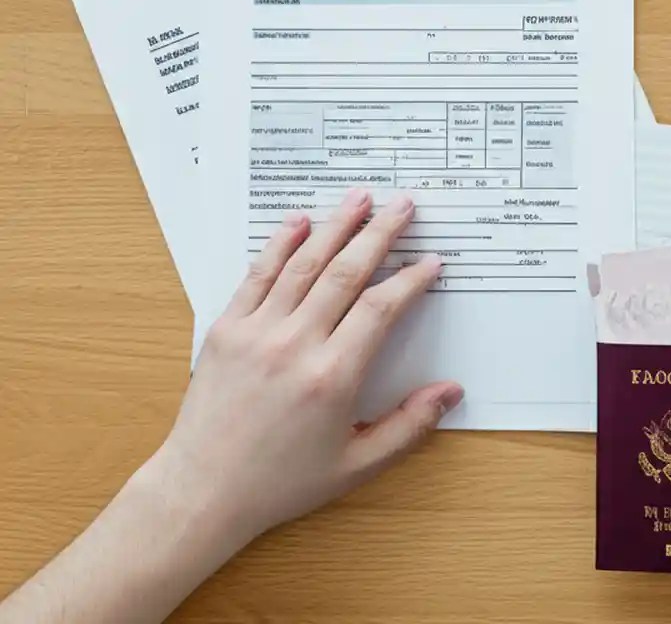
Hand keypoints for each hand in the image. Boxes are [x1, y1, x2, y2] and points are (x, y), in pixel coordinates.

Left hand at [153, 188, 462, 539]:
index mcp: (332, 378)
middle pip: (346, 273)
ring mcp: (256, 332)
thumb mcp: (357, 465)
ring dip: (334, 226)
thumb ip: (409, 426)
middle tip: (403, 204)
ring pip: (303, 265)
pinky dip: (279, 244)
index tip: (431, 261)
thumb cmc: (281, 482)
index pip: (380, 309)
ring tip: (359, 197)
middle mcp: (295, 345)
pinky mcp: (226, 330)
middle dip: (379, 234)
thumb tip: (450, 392)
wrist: (204, 490)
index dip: (410, 280)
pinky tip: (298, 221)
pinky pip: (257, 276)